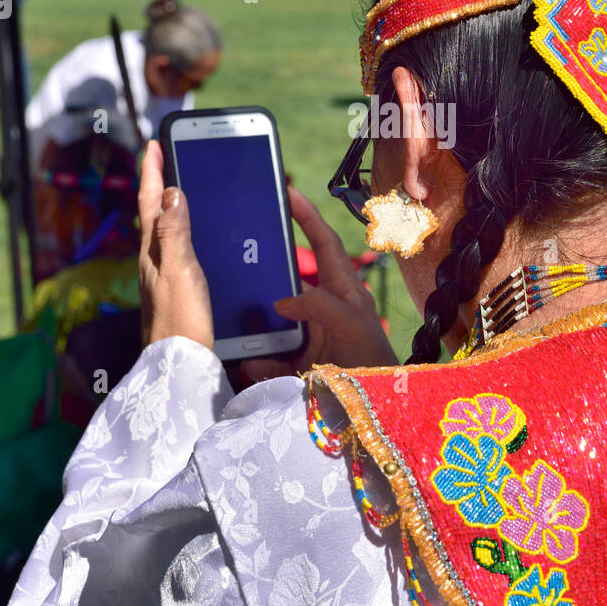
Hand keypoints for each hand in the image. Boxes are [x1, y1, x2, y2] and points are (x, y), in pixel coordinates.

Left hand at [138, 140, 213, 349]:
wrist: (179, 365)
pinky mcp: (177, 291)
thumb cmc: (179, 321)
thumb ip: (174, 232)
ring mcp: (164, 276)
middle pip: (154, 212)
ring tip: (181, 188)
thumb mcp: (178, 270)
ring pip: (166, 230)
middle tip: (164, 158)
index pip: (149, 202)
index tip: (153, 144)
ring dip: (172, 206)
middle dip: (159, 183)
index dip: (152, 172)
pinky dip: (186, 233)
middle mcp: (154, 260)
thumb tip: (170, 191)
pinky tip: (200, 239)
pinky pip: (180, 250)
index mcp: (153, 251)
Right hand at [242, 186, 397, 383]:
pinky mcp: (294, 364)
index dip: (307, 217)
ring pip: (271, 321)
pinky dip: (256, 363)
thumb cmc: (373, 362)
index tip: (288, 193)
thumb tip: (282, 303)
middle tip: (240, 257)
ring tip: (231, 317)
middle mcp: (321, 308)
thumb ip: (321, 307)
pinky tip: (246, 365)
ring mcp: (306, 336)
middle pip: (287, 281)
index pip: (324, 244)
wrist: (374, 412)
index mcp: (341, 289)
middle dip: (265, 273)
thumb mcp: (352, 325)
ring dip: (253, 325)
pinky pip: (267, 359)